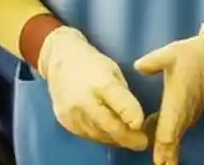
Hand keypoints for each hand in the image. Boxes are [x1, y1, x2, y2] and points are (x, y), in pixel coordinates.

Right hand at [38, 26, 147, 150]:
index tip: (142, 125)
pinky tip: (109, 132)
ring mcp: (74, 114)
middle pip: (111, 127)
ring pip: (100, 135)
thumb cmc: (93, 64)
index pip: (121, 105)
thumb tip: (134, 121)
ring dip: (116, 139)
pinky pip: (88, 135)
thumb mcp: (114, 71)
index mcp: (102, 83)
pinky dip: (102, 136)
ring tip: (128, 137)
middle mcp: (85, 101)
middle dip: (129, 138)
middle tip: (142, 142)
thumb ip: (123, 96)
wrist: (60, 61)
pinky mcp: (66, 122)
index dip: (134, 117)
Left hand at [134, 23, 203, 164]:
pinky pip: (177, 126)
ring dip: (167, 148)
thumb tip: (138, 66)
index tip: (159, 162)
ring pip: (175, 134)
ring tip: (160, 162)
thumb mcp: (171, 53)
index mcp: (178, 101)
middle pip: (173, 139)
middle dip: (166, 155)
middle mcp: (185, 112)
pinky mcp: (190, 109)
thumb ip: (153, 61)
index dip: (163, 147)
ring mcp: (189, 112)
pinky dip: (168, 135)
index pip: (170, 131)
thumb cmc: (193, 55)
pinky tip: (155, 136)